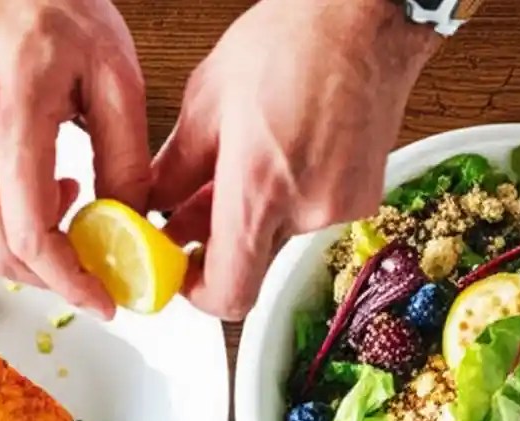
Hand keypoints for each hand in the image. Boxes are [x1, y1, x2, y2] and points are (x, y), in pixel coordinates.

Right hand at [0, 0, 151, 318]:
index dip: (69, 281)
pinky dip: (19, 227)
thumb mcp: (116, 78)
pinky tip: (57, 197)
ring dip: (37, 254)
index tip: (104, 300)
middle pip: (0, 252)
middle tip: (100, 279)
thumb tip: (131, 219)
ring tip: (84, 226)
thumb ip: (126, 156)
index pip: (30, 235)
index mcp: (12, 127)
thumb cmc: (56, 9)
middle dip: (54, 280)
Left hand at [151, 0, 439, 319]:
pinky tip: (283, 152)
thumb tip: (153, 206)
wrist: (366, 16)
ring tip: (243, 164)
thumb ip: (173, 169)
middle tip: (193, 218)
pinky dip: (289, 198)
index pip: (227, 294)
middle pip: (252, 265)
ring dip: (254, 215)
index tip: (178, 275)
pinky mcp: (365, 196)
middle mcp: (306, 211)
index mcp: (259, 190)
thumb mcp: (207, 100)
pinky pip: (311, 215)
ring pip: (280, 237)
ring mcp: (342, 207)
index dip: (195, 295)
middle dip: (219, 246)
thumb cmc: (292, 41)